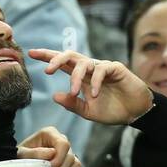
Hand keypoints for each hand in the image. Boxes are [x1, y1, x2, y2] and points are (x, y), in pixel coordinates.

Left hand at [18, 126, 83, 166]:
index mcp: (50, 134)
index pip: (64, 144)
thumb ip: (34, 152)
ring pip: (76, 165)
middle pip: (70, 157)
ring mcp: (68, 153)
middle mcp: (61, 141)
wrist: (19, 165)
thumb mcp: (21, 153)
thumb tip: (52, 153)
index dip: (58, 159)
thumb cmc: (20, 156)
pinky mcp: (71, 165)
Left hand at [28, 48, 153, 124]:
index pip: (62, 63)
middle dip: (56, 59)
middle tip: (47, 71)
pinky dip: (95, 81)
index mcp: (81, 77)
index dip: (47, 56)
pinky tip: (94, 94)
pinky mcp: (116, 68)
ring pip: (83, 63)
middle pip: (69, 55)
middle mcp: (90, 69)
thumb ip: (72, 104)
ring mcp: (102, 67)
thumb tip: (54, 96)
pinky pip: (101, 69)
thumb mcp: (88, 111)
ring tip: (74, 92)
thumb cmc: (112, 110)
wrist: (135, 113)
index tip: (31, 53)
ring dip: (75, 78)